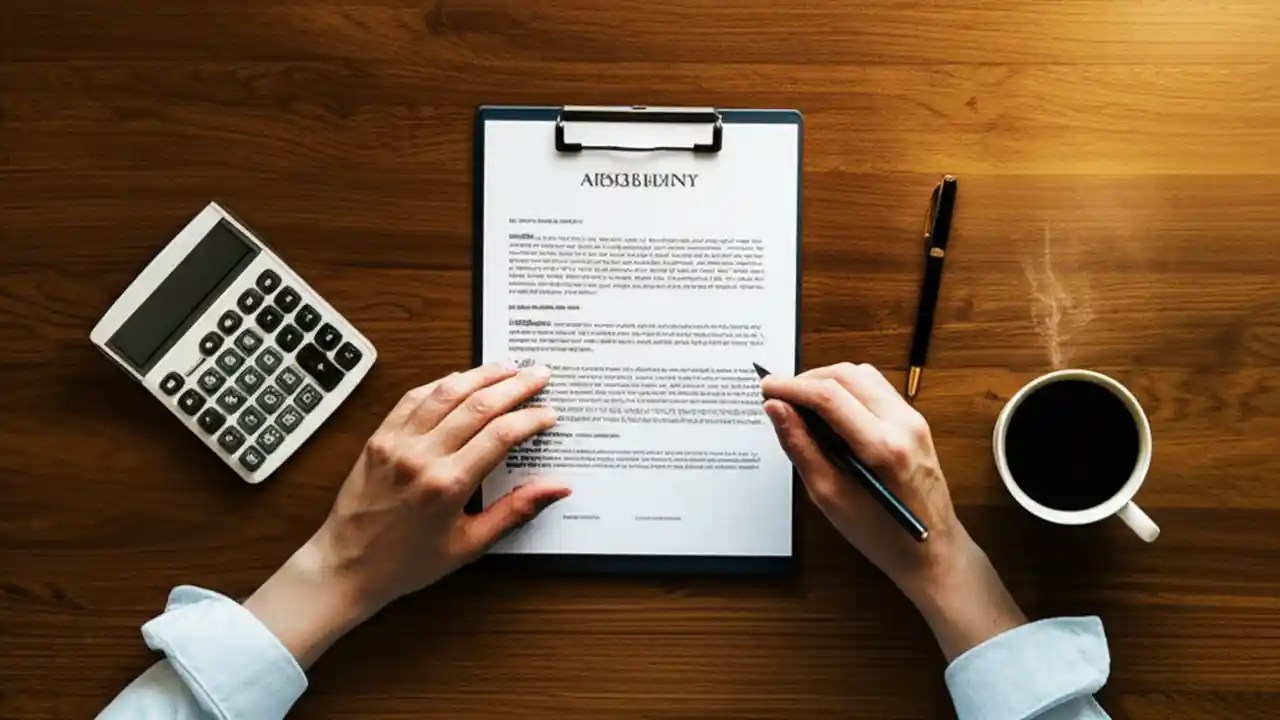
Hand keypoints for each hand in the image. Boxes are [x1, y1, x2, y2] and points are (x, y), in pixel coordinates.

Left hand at [245, 362, 569, 666]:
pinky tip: (459, 379)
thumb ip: (515, 511)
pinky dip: (440, 384)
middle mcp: (421, 456)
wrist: (346, 566)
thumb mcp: (470, 545)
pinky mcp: (379, 438)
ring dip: (480, 375)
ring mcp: (396, 443)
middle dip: (514, 386)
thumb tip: (557, 489)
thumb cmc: (407, 563)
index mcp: (447, 485)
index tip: (549, 413)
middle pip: (478, 405)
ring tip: (506, 367)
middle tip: (539, 375)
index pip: (501, 435)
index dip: (530, 418)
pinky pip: (412, 398)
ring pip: (445, 393)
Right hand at [762, 362, 1024, 659]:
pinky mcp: (915, 422)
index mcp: (883, 448)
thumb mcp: (829, 496)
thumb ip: (800, 447)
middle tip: (779, 396)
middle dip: (807, 379)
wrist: (933, 550)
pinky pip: (876, 388)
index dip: (792, 387)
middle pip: (847, 375)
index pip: (830, 396)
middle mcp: (904, 424)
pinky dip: (847, 389)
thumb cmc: (882, 535)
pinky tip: (829, 411)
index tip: (766, 388)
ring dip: (828, 380)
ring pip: (863, 374)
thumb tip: (776, 410)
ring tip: (801, 402)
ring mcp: (914, 420)